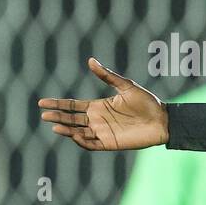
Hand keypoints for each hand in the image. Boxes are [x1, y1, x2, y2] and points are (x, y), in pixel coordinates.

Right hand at [39, 58, 168, 149]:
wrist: (163, 120)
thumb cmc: (147, 102)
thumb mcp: (126, 86)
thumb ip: (107, 76)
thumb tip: (90, 60)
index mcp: (98, 106)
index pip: (73, 106)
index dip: (58, 104)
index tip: (42, 103)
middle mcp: (98, 120)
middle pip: (72, 119)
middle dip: (58, 118)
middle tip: (44, 115)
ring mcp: (103, 132)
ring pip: (79, 132)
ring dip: (67, 130)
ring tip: (56, 126)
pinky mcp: (110, 143)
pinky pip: (92, 144)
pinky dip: (82, 141)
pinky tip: (75, 135)